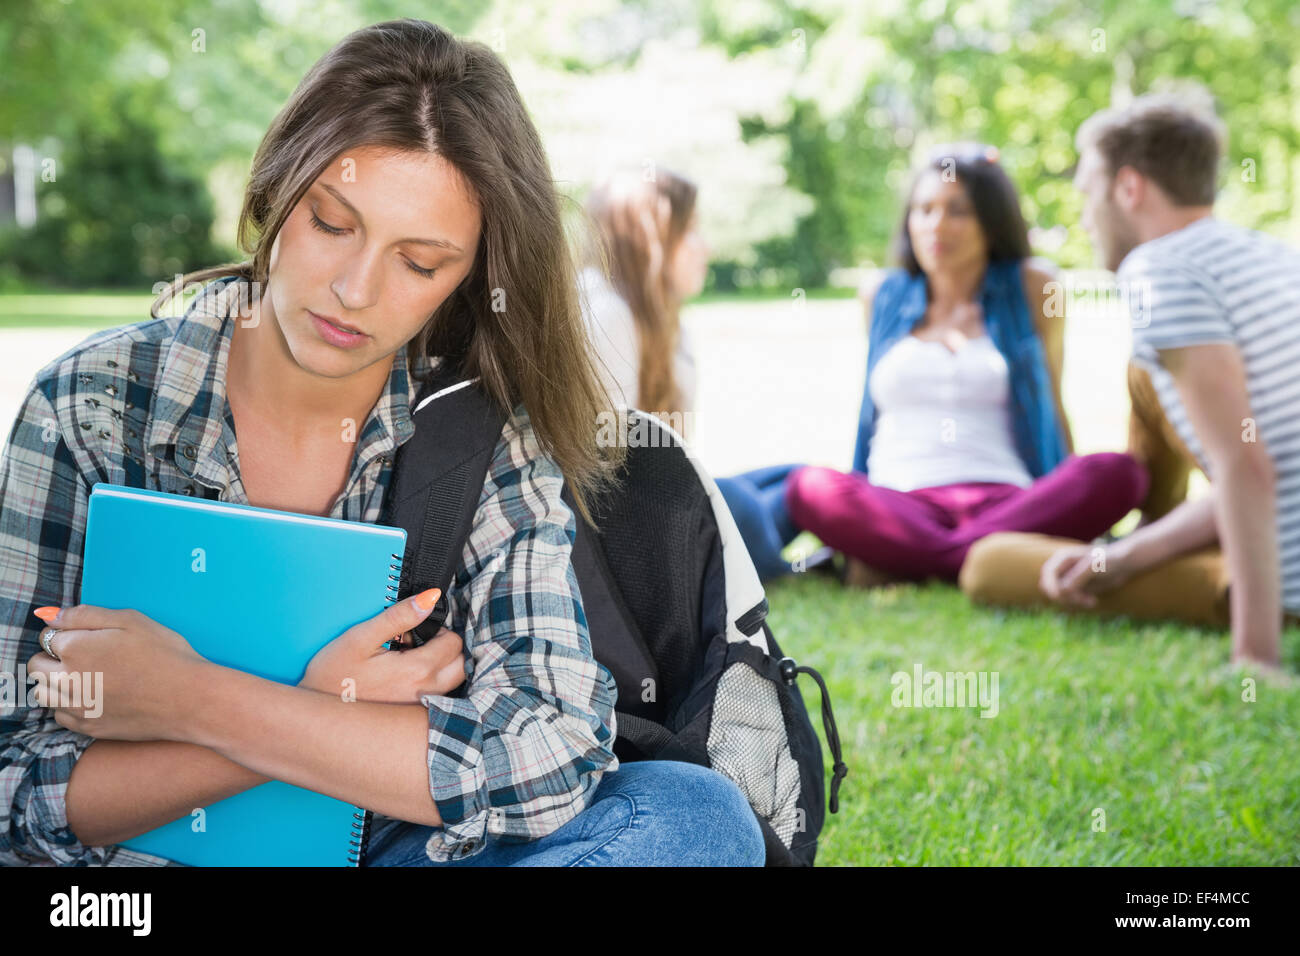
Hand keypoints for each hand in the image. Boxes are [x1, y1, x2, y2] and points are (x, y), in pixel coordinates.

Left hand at [27, 605, 207, 741]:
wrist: (188, 699)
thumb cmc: (165, 654)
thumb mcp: (130, 620)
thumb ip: (84, 615)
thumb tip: (48, 615)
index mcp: (75, 648)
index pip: (48, 637)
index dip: (69, 633)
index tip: (90, 637)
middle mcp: (67, 679)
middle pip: (36, 666)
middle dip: (53, 657)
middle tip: (86, 655)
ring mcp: (76, 707)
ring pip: (42, 692)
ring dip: (55, 682)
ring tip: (86, 676)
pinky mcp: (87, 727)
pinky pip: (59, 715)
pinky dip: (67, 705)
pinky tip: (92, 697)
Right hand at [299, 588, 466, 703]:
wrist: (315, 716)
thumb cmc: (332, 675)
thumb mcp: (360, 638)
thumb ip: (398, 616)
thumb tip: (431, 597)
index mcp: (417, 672)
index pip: (454, 643)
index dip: (437, 630)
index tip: (412, 632)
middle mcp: (426, 694)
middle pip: (461, 665)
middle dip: (446, 648)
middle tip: (415, 644)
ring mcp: (420, 710)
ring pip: (452, 683)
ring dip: (440, 667)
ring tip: (407, 660)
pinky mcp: (412, 719)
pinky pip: (438, 698)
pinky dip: (431, 684)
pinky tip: (404, 679)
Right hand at [1039, 541, 1135, 607]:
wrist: (1123, 565)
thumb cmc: (1109, 560)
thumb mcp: (1094, 567)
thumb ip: (1077, 577)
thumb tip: (1063, 590)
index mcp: (1063, 558)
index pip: (1048, 573)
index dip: (1051, 585)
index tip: (1061, 595)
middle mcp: (1062, 568)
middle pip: (1049, 586)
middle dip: (1063, 596)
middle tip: (1080, 599)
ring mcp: (1068, 579)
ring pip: (1059, 596)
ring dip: (1073, 601)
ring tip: (1090, 601)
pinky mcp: (1075, 588)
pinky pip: (1069, 600)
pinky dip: (1078, 603)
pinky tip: (1092, 601)